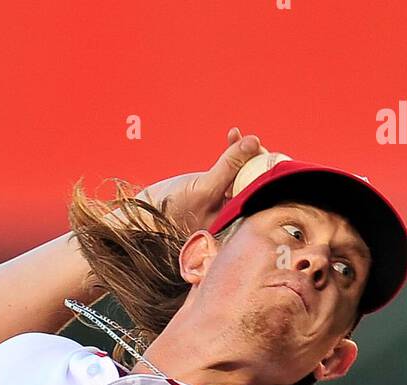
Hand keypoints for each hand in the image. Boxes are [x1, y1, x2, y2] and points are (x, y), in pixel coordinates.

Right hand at [137, 127, 269, 234]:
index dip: (264, 172)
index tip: (262, 152)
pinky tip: (232, 136)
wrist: (142, 218)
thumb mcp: (204, 188)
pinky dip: (231, 156)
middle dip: (254, 161)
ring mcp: (223, 206)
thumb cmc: (170, 212)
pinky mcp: (213, 195)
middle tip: (253, 143)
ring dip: (242, 154)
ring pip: (242, 176)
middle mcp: (232, 218)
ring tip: (237, 137)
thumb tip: (254, 142)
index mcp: (234, 226)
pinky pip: (229, 173)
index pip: (259, 197)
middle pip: (253, 185)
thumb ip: (230, 166)